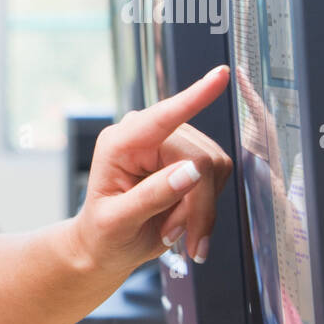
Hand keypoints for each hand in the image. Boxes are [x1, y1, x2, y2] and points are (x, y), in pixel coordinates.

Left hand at [72, 65, 233, 274]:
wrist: (106, 247)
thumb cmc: (103, 234)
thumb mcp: (117, 221)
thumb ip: (152, 195)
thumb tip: (191, 171)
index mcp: (120, 143)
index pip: (162, 117)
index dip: (194, 97)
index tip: (220, 76)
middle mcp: (146, 137)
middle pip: (199, 160)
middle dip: (196, 205)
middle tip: (176, 237)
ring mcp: (171, 145)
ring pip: (214, 170)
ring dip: (200, 210)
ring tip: (171, 229)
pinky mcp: (190, 159)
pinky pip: (219, 178)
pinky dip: (205, 209)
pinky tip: (182, 222)